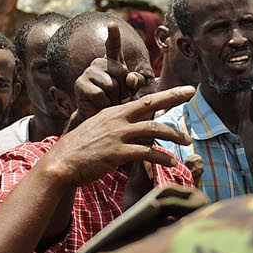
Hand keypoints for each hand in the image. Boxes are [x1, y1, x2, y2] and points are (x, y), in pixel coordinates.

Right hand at [44, 84, 193, 186]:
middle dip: (172, 97)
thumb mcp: (97, 130)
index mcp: (113, 113)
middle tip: (191, 93)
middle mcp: (117, 120)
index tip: (183, 90)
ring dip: (172, 135)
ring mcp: (117, 135)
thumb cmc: (79, 149)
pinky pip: (145, 153)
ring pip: (152, 130)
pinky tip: (170, 162)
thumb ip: (116, 128)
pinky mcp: (116, 153)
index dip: (165, 94)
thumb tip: (134, 134)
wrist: (61, 162)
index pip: (143, 100)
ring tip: (186, 141)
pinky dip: (161, 158)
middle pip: (150, 105)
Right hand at [68, 24, 149, 127]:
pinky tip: (98, 106)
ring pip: (111, 84)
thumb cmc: (115, 106)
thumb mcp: (130, 94)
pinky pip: (100, 93)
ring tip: (107, 102)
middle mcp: (98, 64)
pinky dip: (103, 104)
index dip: (113, 35)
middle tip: (115, 99)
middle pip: (120, 71)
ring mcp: (88, 72)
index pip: (113, 47)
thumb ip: (134, 83)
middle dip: (123, 89)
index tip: (112, 24)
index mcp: (112, 64)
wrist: (96, 122)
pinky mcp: (80, 84)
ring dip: (113, 98)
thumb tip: (131, 77)